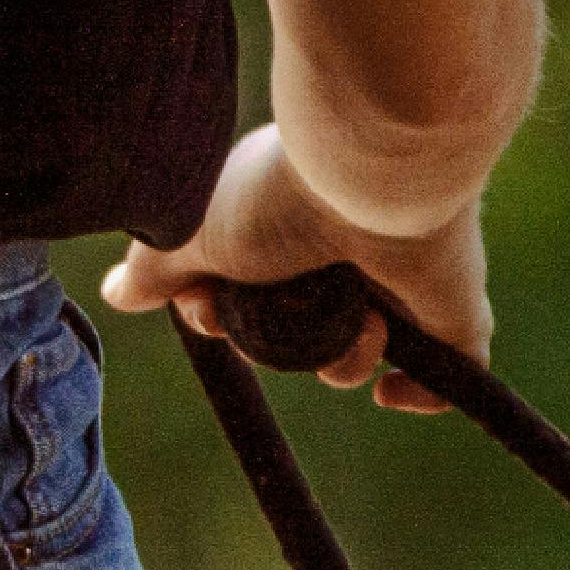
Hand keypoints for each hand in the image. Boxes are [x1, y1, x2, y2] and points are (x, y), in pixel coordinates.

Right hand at [100, 124, 489, 414]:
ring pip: (358, 353)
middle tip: (279, 319)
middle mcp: (340, 248)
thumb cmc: (275, 195)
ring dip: (342, 357)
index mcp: (284, 226)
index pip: (249, 296)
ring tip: (355, 319)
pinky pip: (450, 370)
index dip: (224, 317)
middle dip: (279, 342)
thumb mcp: (192, 233)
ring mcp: (398, 277)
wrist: (372, 175)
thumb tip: (118, 293)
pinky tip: (389, 394)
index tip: (210, 308)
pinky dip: (422, 391)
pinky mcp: (451, 305)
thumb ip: (158, 267)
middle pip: (298, 331)